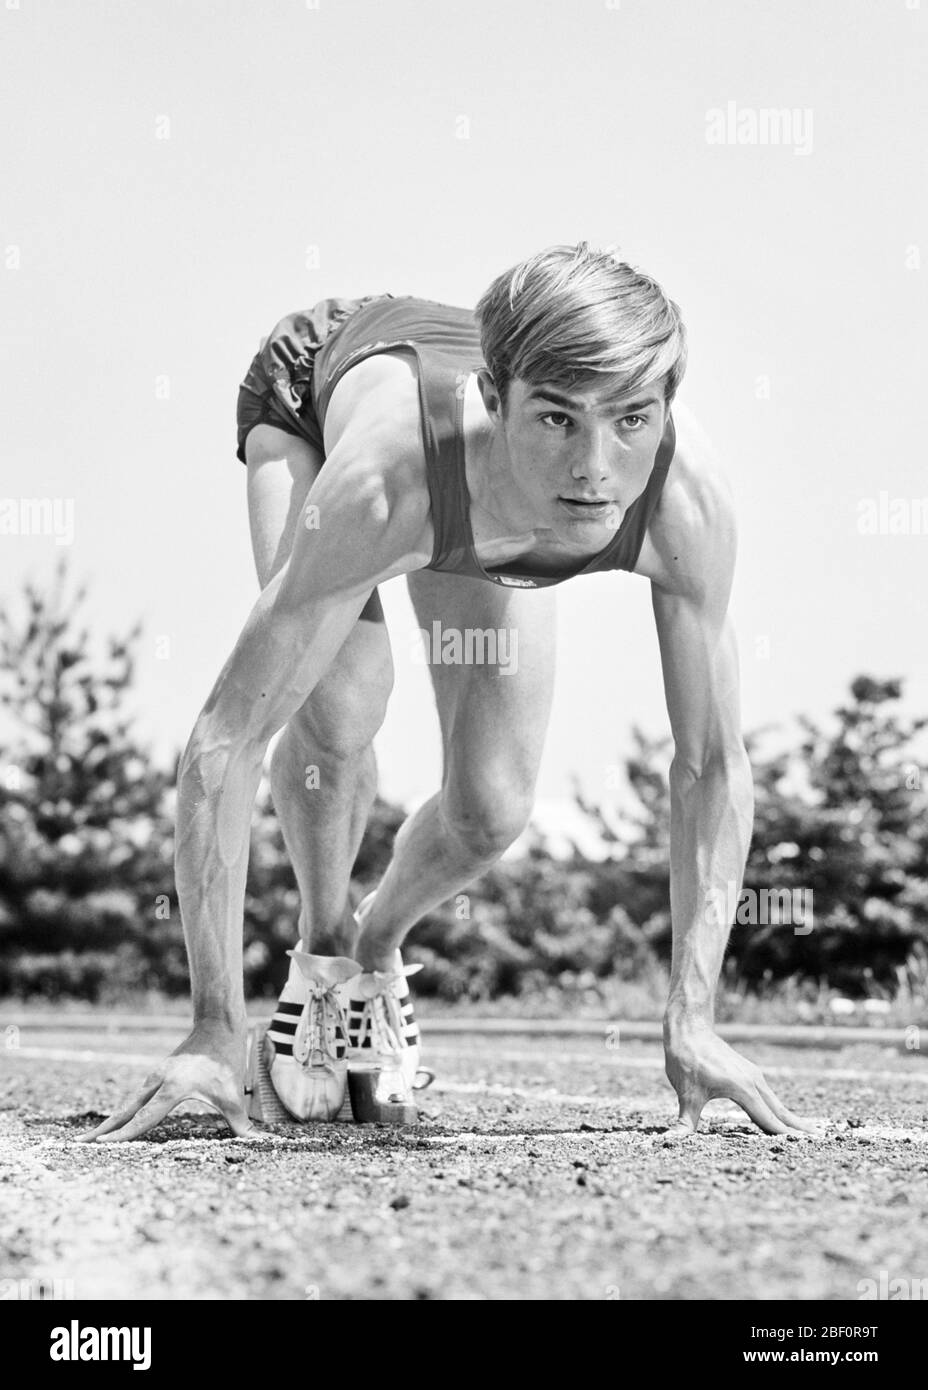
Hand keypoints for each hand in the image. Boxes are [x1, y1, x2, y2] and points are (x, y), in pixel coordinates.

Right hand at [77, 1018, 252, 1142]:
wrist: (218, 1023)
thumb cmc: (226, 1058)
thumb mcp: (233, 1092)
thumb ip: (240, 1121)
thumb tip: (255, 1142)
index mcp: (173, 1088)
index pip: (144, 1118)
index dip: (124, 1134)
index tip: (102, 1144)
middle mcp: (158, 1081)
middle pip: (126, 1110)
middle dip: (106, 1128)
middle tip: (81, 1142)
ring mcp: (156, 1076)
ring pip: (130, 1102)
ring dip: (114, 1119)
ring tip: (96, 1136)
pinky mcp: (160, 1073)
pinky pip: (138, 1096)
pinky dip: (126, 1109)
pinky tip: (121, 1119)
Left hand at [663, 1017, 822, 1138]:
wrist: (688, 1028)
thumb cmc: (686, 1059)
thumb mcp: (686, 1093)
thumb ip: (685, 1121)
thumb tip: (672, 1141)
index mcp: (743, 1089)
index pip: (768, 1119)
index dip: (784, 1135)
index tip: (804, 1147)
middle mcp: (753, 1081)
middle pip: (779, 1110)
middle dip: (797, 1127)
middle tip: (819, 1140)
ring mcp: (752, 1075)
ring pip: (775, 1101)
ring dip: (789, 1117)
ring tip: (807, 1131)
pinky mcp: (747, 1071)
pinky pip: (767, 1094)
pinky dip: (777, 1107)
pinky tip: (779, 1115)